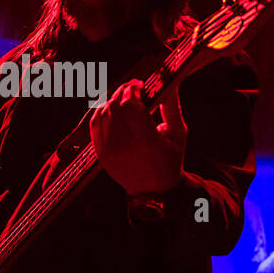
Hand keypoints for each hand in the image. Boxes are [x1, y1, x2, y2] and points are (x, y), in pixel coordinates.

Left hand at [90, 79, 185, 195]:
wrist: (153, 189)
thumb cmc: (170, 159)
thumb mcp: (178, 134)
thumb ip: (172, 107)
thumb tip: (169, 83)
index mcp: (148, 142)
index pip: (131, 106)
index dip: (132, 90)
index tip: (140, 86)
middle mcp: (126, 147)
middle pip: (115, 107)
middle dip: (122, 92)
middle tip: (132, 88)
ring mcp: (110, 151)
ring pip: (104, 113)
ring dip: (113, 100)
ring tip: (124, 98)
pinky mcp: (101, 154)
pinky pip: (95, 124)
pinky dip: (101, 112)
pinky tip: (112, 108)